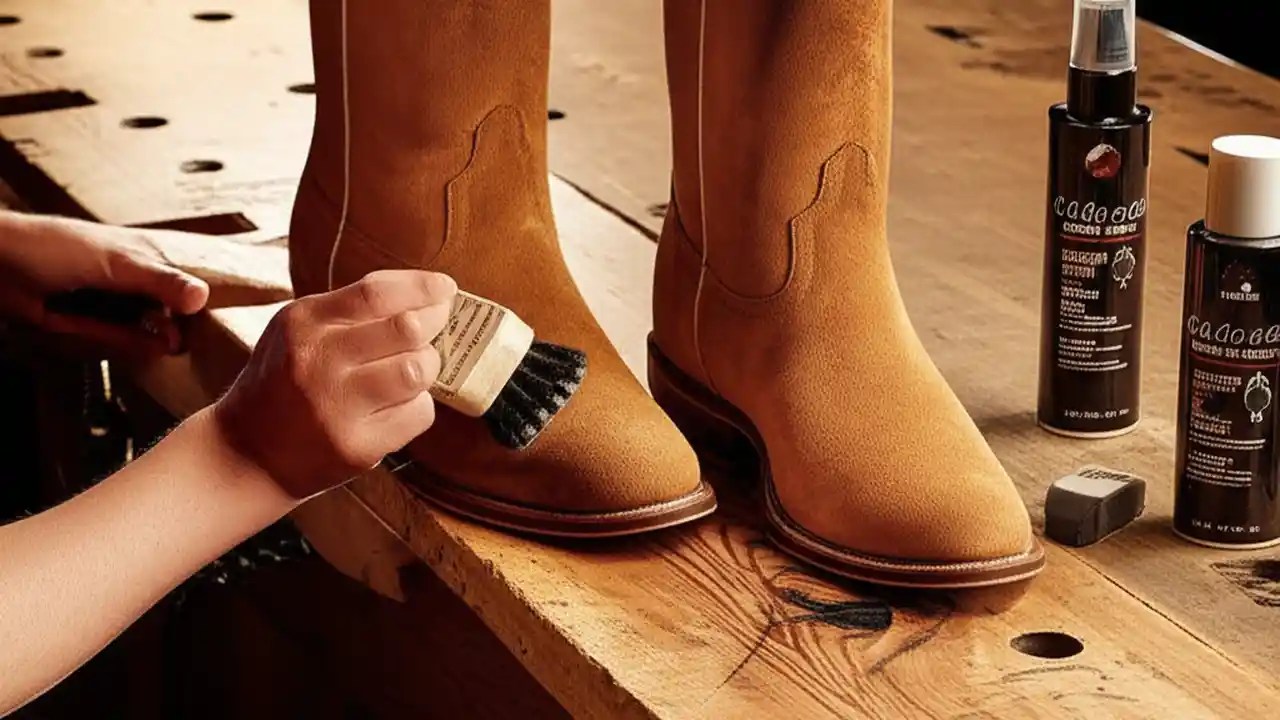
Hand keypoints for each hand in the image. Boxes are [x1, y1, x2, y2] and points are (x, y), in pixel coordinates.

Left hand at [0, 212, 209, 356]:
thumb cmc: (57, 248)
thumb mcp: (119, 263)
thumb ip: (162, 281)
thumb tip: (204, 297)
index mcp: (147, 258)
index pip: (191, 280)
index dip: (214, 296)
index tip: (237, 312)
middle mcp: (135, 284)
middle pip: (173, 314)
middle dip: (181, 327)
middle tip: (193, 340)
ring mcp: (114, 309)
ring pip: (147, 333)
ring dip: (153, 341)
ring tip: (168, 345)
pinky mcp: (92, 331)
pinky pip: (119, 346)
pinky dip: (126, 347)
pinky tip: (145, 347)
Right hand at [212, 270, 455, 497]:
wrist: (245, 455)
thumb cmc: (284, 383)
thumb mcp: (297, 331)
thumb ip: (351, 310)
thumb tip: (427, 297)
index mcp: (302, 322)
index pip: (376, 292)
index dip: (421, 287)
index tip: (444, 288)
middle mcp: (317, 361)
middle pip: (406, 329)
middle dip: (433, 323)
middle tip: (436, 327)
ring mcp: (336, 407)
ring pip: (417, 371)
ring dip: (428, 367)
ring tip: (414, 369)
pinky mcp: (356, 446)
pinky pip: (417, 414)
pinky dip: (418, 406)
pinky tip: (397, 406)